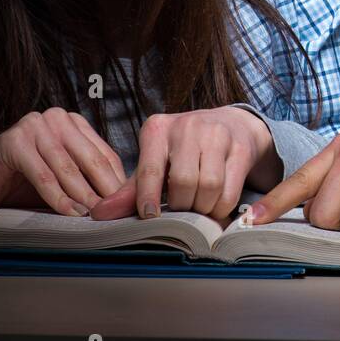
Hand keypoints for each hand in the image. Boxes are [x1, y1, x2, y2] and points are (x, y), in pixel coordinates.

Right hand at [0, 107, 126, 216]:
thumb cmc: (21, 182)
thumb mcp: (61, 179)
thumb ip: (86, 181)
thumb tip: (121, 201)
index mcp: (72, 123)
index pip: (104, 153)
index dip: (117, 181)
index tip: (128, 203)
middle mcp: (56, 118)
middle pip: (90, 158)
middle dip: (104, 189)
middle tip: (116, 213)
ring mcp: (34, 125)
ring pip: (67, 168)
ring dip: (82, 195)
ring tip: (94, 216)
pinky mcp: (15, 141)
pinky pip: (43, 174)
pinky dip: (57, 197)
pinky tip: (68, 213)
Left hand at [90, 107, 276, 221]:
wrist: (231, 124)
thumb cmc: (184, 149)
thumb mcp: (155, 161)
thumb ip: (130, 189)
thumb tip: (99, 215)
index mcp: (158, 129)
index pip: (149, 169)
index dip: (148, 197)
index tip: (150, 216)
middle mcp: (187, 126)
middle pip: (183, 182)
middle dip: (182, 206)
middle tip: (181, 210)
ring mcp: (217, 134)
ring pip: (209, 187)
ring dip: (203, 208)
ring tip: (199, 207)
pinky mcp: (240, 147)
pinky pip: (229, 190)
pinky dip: (221, 208)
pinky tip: (216, 205)